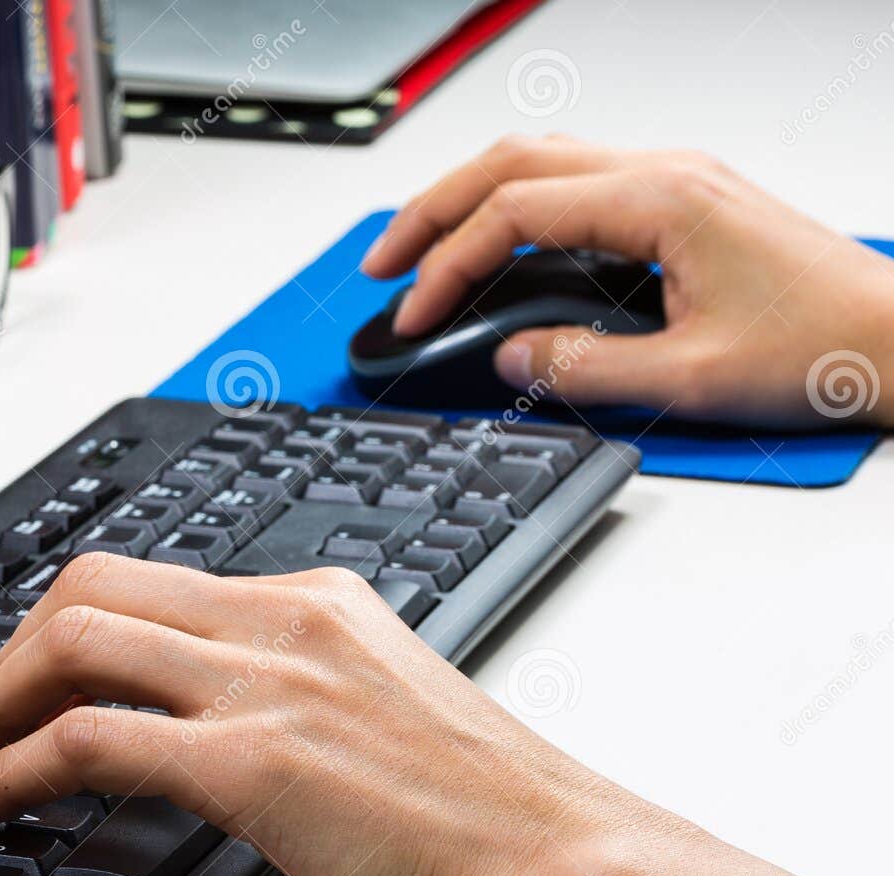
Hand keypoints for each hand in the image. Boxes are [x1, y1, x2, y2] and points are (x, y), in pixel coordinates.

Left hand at [0, 553, 893, 875]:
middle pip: (91, 588)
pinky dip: (11, 769)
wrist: (566, 865)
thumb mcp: (380, 709)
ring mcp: (266, 685)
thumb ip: (294, 686)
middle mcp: (282, 623)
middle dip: (15, 652)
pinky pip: (85, 741)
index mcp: (315, 602)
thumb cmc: (491, 810)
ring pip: (74, 645)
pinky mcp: (252, 763)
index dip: (66, 627)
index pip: (150, 579)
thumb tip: (206, 715)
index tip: (35, 676)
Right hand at [361, 135, 893, 428]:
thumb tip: (511, 358)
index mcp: (660, 200)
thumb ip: (586, 369)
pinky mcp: (682, 202)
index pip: (514, 213)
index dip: (447, 266)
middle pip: (510, 163)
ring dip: (469, 200)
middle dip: (432, 211)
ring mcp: (673, 180)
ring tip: (421, 251)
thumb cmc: (827, 347)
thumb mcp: (692, 380)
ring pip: (539, 160)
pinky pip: (574, 182)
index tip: (412, 317)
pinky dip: (515, 208)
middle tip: (382, 265)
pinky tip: (497, 246)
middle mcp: (663, 173)